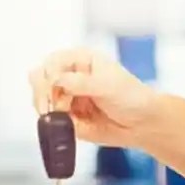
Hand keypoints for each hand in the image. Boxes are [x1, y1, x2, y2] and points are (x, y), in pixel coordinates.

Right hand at [27, 49, 157, 147]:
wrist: (143, 124)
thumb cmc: (132, 97)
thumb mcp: (108, 85)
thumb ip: (80, 82)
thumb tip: (56, 80)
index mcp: (81, 60)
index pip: (53, 62)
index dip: (48, 74)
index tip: (52, 88)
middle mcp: (71, 77)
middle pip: (41, 79)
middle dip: (41, 92)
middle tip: (47, 107)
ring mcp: (67, 97)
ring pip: (41, 100)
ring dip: (46, 108)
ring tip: (62, 116)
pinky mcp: (68, 117)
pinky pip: (51, 119)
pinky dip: (53, 123)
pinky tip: (64, 125)